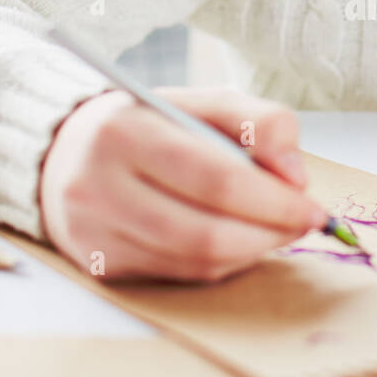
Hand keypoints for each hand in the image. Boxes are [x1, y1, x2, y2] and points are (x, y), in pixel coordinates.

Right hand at [38, 87, 326, 281]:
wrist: (63, 153)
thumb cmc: (148, 125)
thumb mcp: (201, 102)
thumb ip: (259, 122)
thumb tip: (296, 176)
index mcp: (125, 132)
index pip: (216, 177)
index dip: (274, 200)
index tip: (312, 205)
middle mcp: (99, 186)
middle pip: (206, 230)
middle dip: (270, 232)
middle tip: (305, 224)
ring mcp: (95, 232)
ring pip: (195, 260)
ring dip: (252, 251)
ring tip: (278, 232)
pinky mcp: (100, 263)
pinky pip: (179, 274)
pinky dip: (223, 264)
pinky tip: (240, 243)